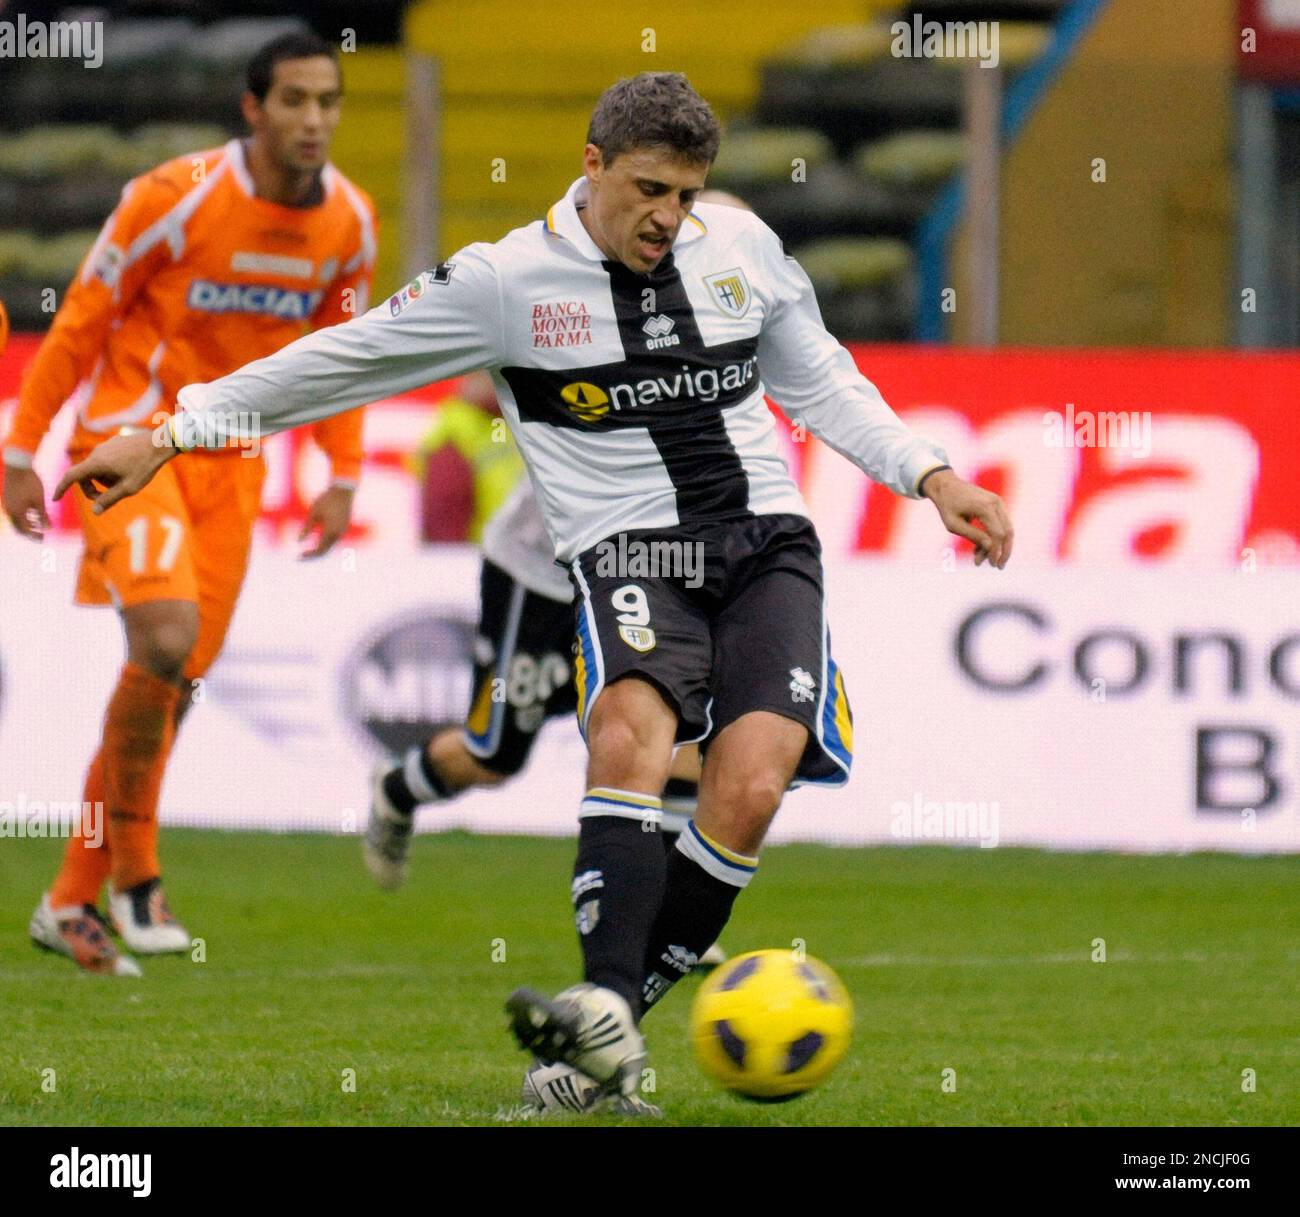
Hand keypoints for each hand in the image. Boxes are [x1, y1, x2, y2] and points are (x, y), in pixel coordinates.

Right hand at [3, 465, 50, 538]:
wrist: (17, 465)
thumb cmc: (30, 482)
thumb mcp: (39, 500)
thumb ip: (43, 516)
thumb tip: (48, 529)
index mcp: (17, 513)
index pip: (25, 531)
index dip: (35, 536)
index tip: (44, 539)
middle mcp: (10, 510)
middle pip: (19, 528)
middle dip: (30, 533)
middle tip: (41, 535)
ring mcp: (7, 504)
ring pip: (16, 520)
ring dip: (27, 524)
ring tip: (39, 524)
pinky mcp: (7, 498)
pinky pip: (14, 512)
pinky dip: (23, 516)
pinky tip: (33, 512)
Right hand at [53, 429, 176, 512]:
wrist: (159, 444)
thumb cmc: (145, 467)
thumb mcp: (128, 488)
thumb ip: (110, 500)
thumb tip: (95, 511)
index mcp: (96, 463)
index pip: (71, 476)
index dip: (61, 488)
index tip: (54, 498)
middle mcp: (96, 453)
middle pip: (84, 475)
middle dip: (92, 489)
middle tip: (106, 499)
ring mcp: (104, 447)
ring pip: (96, 469)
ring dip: (104, 480)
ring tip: (124, 482)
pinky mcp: (112, 444)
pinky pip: (105, 461)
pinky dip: (110, 471)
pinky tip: (128, 471)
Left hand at [299, 483, 353, 558]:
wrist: (343, 491)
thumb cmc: (326, 500)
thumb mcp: (313, 513)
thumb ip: (307, 528)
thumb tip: (298, 542)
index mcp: (330, 532)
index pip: (319, 550)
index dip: (309, 555)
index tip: (298, 556)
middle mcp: (338, 534)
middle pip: (325, 551)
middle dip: (313, 555)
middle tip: (301, 556)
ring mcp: (342, 531)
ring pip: (330, 546)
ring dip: (319, 550)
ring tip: (307, 551)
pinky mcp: (344, 527)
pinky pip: (334, 540)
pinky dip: (325, 544)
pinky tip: (317, 541)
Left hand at [922, 468, 1013, 568]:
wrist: (946, 485)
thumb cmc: (947, 506)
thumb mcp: (954, 524)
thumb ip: (973, 535)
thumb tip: (991, 548)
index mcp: (984, 507)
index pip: (997, 534)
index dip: (995, 551)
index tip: (989, 564)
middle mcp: (995, 503)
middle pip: (1008, 532)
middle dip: (1004, 551)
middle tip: (998, 567)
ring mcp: (998, 502)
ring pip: (1007, 529)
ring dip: (999, 546)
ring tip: (983, 560)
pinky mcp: (996, 504)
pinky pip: (1001, 524)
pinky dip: (994, 537)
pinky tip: (979, 549)